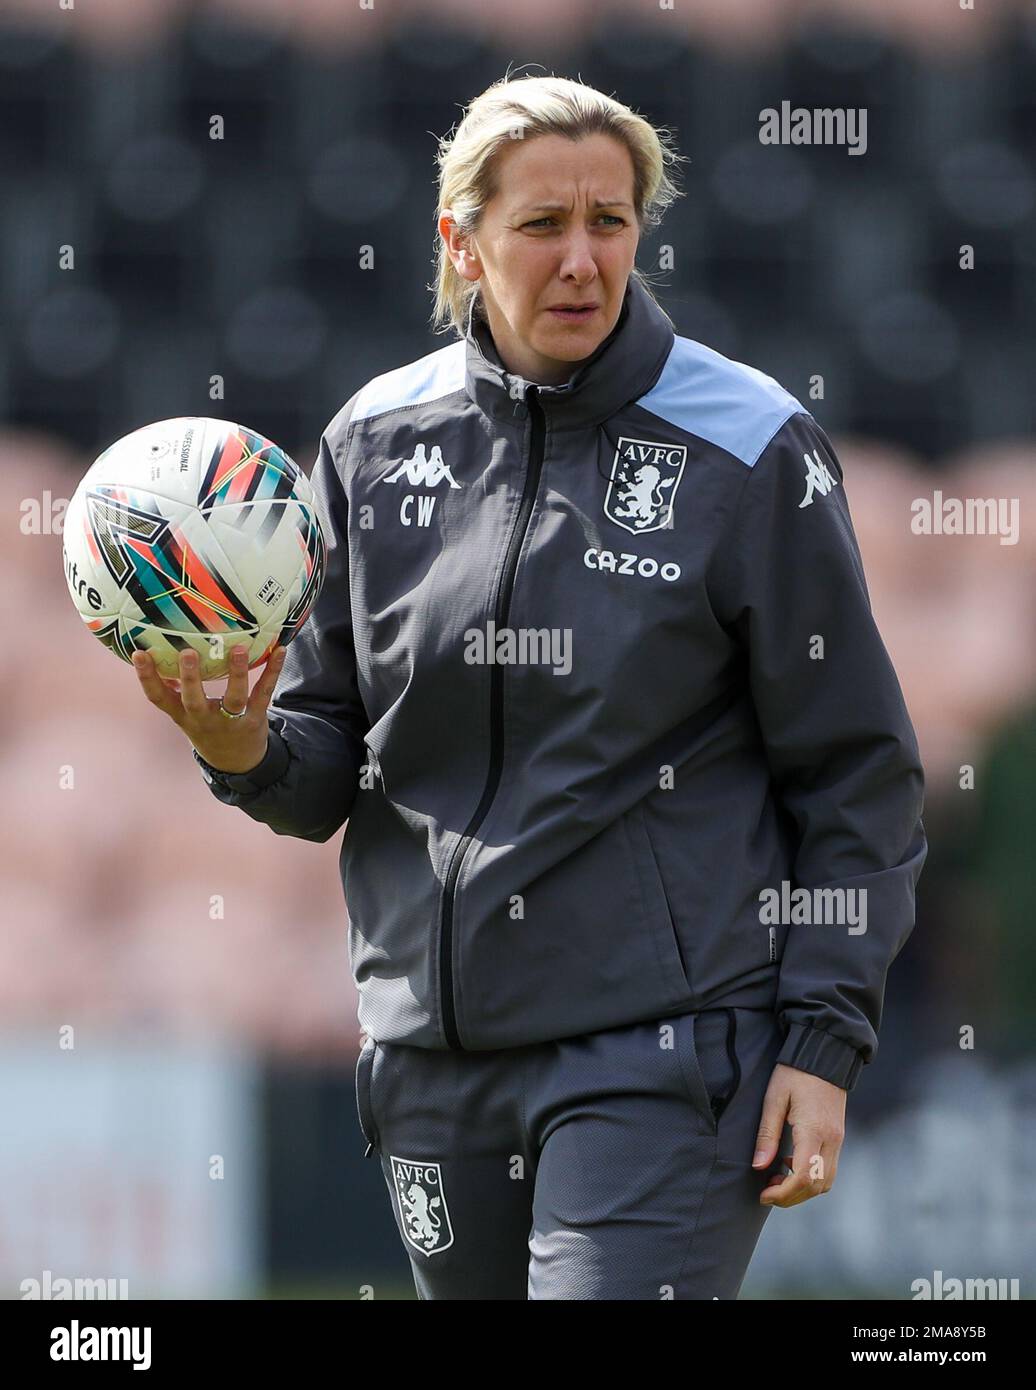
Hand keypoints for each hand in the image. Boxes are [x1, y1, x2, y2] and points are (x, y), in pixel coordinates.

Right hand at [131, 643, 286, 773]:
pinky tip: (280, 650)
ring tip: (239, 648)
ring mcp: (231, 721)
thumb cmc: (206, 727)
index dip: (146, 677)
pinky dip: (272, 671)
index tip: (139, 653)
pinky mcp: (255, 719)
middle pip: (194, 701)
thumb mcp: (184, 715)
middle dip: (190, 678)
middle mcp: (204, 720)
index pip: (158, 698)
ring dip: (237, 673)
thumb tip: (152, 656)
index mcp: (183, 716)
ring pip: (234, 698)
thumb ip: (172, 690)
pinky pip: (264, 693)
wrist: (237, 763)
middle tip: (187, 653)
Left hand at [752, 1062, 845, 1206]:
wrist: (823, 1054)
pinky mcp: (838, 1136)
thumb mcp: (774, 1099)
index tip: (764, 1194)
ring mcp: (838, 1139)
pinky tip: (791, 1164)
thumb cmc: (794, 1074)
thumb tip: (759, 1166)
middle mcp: (831, 1140)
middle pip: (817, 1186)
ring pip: (826, 1182)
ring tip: (777, 1180)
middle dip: (792, 1197)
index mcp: (814, 1131)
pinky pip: (828, 1169)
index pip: (804, 1177)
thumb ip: (768, 1134)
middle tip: (767, 1193)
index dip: (783, 1193)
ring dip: (802, 1190)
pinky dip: (811, 1178)